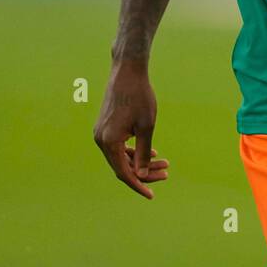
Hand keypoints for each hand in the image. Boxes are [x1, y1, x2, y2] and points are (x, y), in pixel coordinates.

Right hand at [93, 57, 168, 198]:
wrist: (127, 71)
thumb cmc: (139, 96)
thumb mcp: (146, 126)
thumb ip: (143, 152)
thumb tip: (141, 176)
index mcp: (109, 142)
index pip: (123, 173)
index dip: (139, 185)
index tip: (152, 195)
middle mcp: (100, 139)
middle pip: (122, 166)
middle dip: (144, 172)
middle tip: (166, 173)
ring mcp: (101, 133)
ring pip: (121, 156)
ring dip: (140, 161)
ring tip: (164, 163)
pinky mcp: (105, 127)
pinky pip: (118, 146)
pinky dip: (133, 151)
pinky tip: (152, 152)